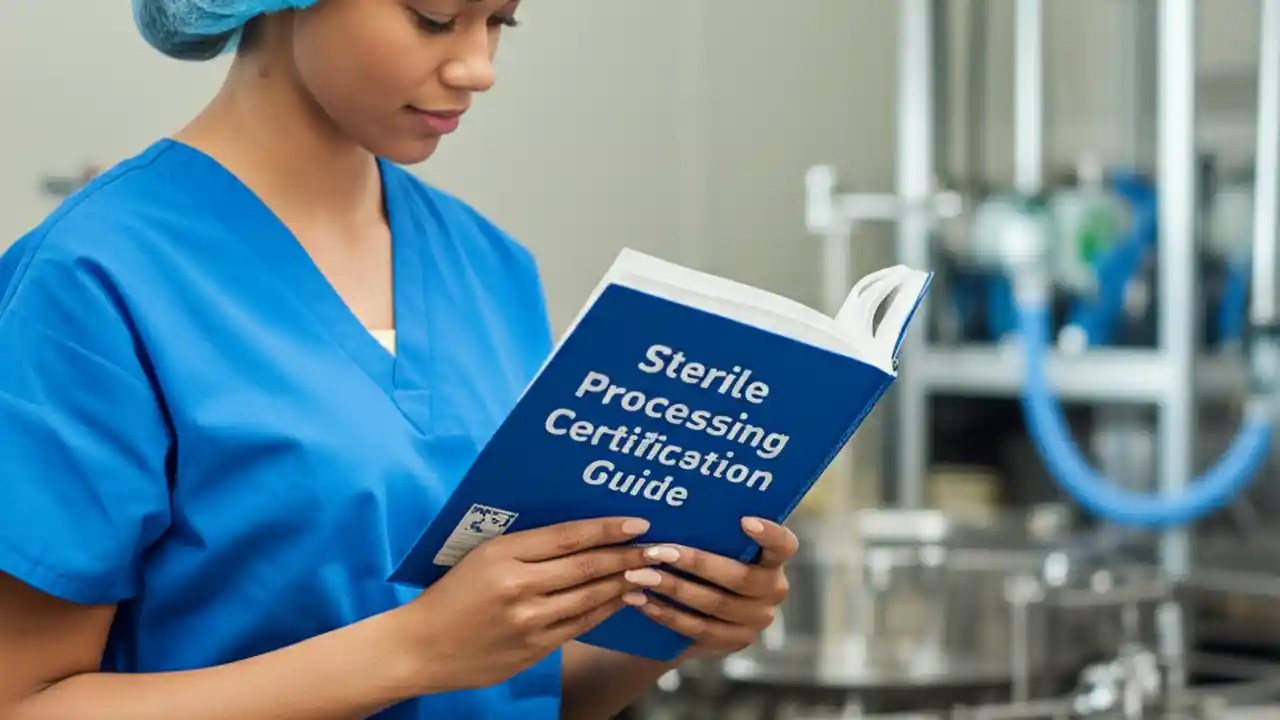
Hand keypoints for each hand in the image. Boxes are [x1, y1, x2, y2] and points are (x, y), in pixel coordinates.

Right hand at [394, 517, 658, 691]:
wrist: (420, 647)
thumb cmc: (451, 594)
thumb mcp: (480, 555)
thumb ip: (525, 545)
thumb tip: (579, 533)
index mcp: (502, 552)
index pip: (567, 535)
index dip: (607, 528)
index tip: (638, 522)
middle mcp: (518, 585)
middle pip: (587, 566)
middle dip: (628, 555)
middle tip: (659, 547)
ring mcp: (528, 619)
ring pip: (590, 596)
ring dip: (625, 583)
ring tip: (649, 571)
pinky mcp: (534, 647)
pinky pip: (581, 623)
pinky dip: (607, 608)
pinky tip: (624, 598)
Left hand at [625, 517, 796, 660]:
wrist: (702, 612)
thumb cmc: (710, 561)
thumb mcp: (719, 546)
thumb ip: (712, 531)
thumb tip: (674, 504)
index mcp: (774, 560)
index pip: (784, 545)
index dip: (769, 534)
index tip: (745, 520)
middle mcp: (773, 591)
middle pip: (739, 577)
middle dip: (694, 562)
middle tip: (655, 551)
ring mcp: (755, 620)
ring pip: (714, 605)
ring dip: (673, 589)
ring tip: (638, 575)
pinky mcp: (733, 642)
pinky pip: (698, 630)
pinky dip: (667, 614)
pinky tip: (641, 601)